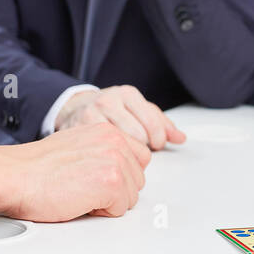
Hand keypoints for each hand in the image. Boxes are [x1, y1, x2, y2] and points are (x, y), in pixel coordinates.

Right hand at [0, 123, 152, 220]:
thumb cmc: (35, 168)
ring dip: (107, 202)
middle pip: (138, 179)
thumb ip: (101, 151)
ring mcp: (115, 161)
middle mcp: (115, 142)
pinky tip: (79, 201)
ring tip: (79, 193)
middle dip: (115, 191)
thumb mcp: (76, 146)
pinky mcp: (111, 183)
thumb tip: (117, 165)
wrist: (13, 176)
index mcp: (107, 131)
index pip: (140, 158)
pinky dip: (100, 213)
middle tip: (83, 188)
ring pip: (131, 196)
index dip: (121, 175)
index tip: (100, 180)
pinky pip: (120, 209)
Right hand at [56, 85, 185, 150]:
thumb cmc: (111, 110)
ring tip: (126, 155)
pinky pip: (101, 150)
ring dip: (127, 156)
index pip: (152, 121)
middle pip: (138, 135)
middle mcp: (109, 100)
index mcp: (127, 94)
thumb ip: (160, 123)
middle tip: (140, 151)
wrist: (74, 108)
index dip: (159, 138)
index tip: (157, 144)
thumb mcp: (137, 109)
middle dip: (143, 148)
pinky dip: (109, 158)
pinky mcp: (77, 129)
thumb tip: (180, 138)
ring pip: (120, 144)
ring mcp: (91, 113)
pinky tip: (109, 157)